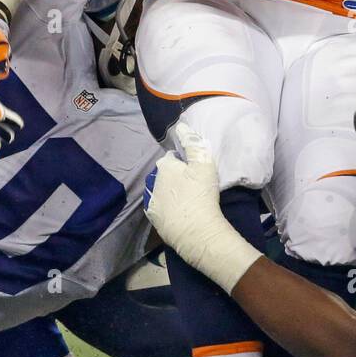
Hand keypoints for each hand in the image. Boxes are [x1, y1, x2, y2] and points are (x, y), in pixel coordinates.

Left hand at [142, 124, 261, 294]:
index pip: (172, 158)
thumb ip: (192, 142)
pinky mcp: (154, 220)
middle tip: (192, 186)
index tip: (194, 171)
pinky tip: (179, 214)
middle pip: (165, 175)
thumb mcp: (204, 164)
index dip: (183, 163)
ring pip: (161, 192)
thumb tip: (180, 126)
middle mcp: (153, 181)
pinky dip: (168, 210)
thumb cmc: (201, 194)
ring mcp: (152, 202)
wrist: (196, 230)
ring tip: (187, 201)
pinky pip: (160, 209)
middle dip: (175, 178)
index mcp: (164, 166)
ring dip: (170, 194)